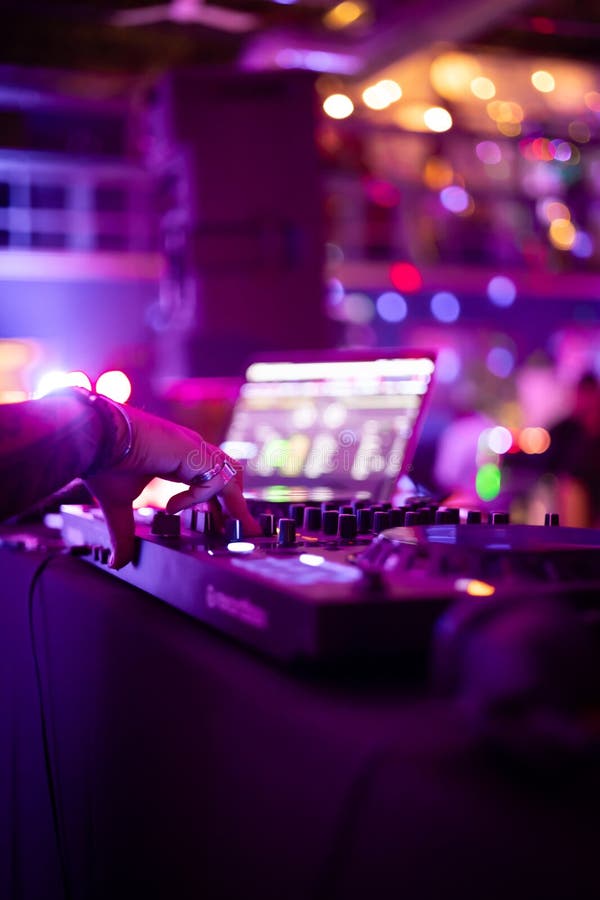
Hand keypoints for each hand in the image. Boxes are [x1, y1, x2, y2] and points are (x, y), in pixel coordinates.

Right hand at [85, 404, 258, 568]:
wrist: (94, 437)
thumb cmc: (103, 461)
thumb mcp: (117, 504)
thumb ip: (123, 533)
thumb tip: (116, 562)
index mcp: (178, 457)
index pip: (211, 477)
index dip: (220, 502)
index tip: (220, 526)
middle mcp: (191, 450)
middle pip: (230, 474)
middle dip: (237, 504)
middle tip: (244, 531)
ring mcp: (194, 449)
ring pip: (229, 476)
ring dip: (236, 505)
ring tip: (243, 529)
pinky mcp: (192, 451)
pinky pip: (212, 481)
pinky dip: (199, 499)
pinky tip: (173, 507)